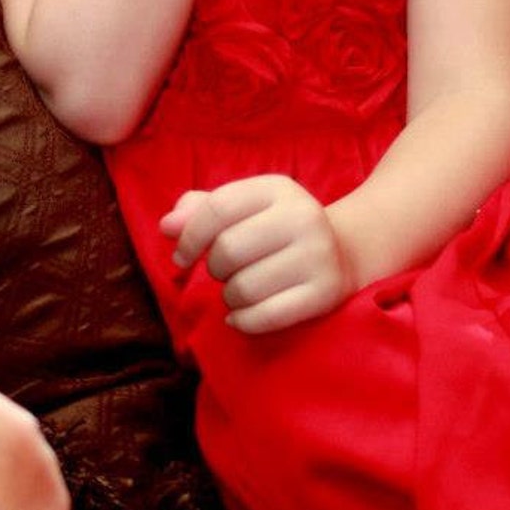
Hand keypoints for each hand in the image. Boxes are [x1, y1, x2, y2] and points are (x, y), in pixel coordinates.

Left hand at [160, 175, 355, 332]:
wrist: (343, 251)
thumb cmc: (274, 228)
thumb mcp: (242, 207)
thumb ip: (198, 210)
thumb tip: (167, 226)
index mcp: (276, 188)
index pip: (218, 208)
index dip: (189, 236)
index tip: (181, 256)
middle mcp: (302, 217)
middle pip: (228, 250)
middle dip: (214, 268)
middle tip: (222, 272)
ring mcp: (318, 256)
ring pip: (244, 288)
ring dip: (229, 296)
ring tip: (238, 290)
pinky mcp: (325, 294)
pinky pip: (266, 317)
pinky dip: (243, 321)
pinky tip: (240, 316)